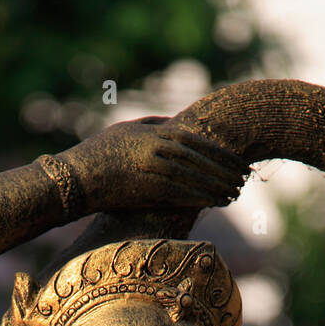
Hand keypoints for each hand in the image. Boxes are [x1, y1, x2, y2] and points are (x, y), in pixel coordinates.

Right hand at [60, 117, 246, 213]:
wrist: (78, 177)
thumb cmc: (99, 152)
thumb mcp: (127, 130)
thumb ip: (153, 125)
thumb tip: (174, 122)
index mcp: (157, 133)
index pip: (199, 141)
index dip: (222, 151)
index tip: (238, 158)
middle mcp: (160, 149)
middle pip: (203, 160)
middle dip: (226, 169)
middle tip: (246, 177)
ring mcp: (155, 170)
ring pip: (196, 178)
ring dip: (218, 186)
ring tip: (236, 193)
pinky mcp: (148, 191)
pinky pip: (182, 194)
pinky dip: (201, 198)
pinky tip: (216, 203)